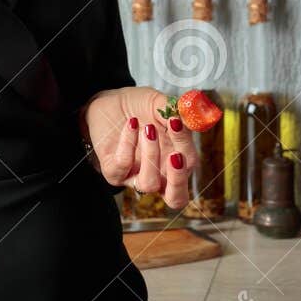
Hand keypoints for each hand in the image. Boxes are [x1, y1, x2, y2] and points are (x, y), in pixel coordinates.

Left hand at [80, 87, 196, 208]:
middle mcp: (157, 174)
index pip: (188, 168)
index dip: (186, 150)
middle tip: (175, 156)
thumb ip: (177, 111)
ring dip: (152, 155)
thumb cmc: (140, 106)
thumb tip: (190, 118)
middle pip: (176, 199)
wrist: (110, 102)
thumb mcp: (161, 104)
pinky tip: (132, 124)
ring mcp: (134, 176)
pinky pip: (123, 165)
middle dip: (178, 180)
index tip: (178, 124)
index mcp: (174, 161)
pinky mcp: (113, 171)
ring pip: (149, 184)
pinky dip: (129, 143)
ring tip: (148, 129)